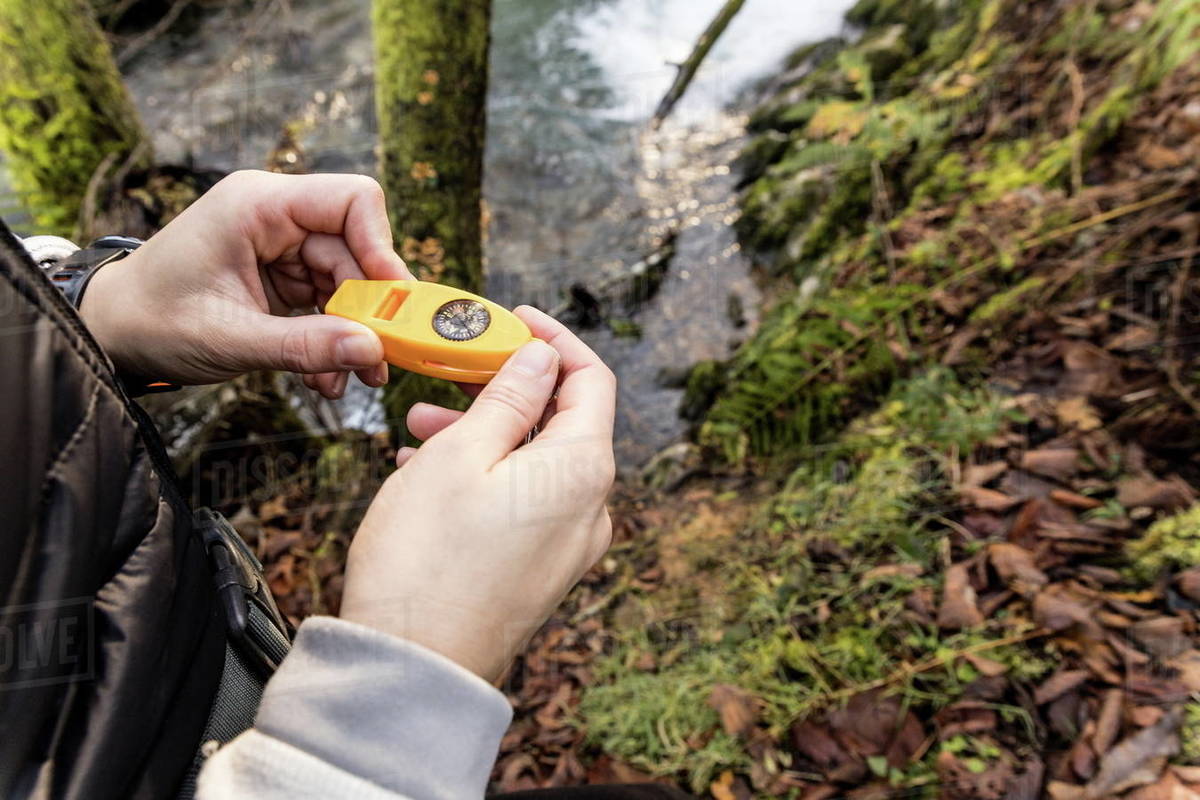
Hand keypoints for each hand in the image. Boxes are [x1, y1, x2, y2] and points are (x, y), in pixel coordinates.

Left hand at [79, 170, 411, 397]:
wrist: (111, 334)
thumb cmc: (152, 320)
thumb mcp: (230, 339)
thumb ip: (304, 346)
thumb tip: (371, 351)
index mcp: (258, 205)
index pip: (351, 201)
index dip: (381, 246)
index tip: (392, 303)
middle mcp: (276, 218)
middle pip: (356, 251)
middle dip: (369, 311)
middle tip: (378, 362)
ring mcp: (280, 249)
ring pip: (347, 284)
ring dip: (350, 335)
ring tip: (343, 380)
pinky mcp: (281, 278)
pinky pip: (326, 305)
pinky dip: (329, 341)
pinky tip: (321, 376)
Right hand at [340, 306, 616, 682]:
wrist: (411, 668)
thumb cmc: (428, 559)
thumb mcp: (461, 453)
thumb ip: (510, 396)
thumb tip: (542, 357)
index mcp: (583, 470)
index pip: (591, 380)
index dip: (554, 341)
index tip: (513, 320)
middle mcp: (590, 509)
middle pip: (562, 422)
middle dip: (504, 390)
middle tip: (448, 376)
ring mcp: (568, 546)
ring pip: (534, 463)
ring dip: (484, 434)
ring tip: (417, 429)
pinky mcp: (540, 572)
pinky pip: (523, 503)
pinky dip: (485, 476)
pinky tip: (428, 474)